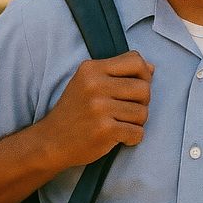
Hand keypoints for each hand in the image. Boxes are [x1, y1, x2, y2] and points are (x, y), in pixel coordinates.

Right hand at [39, 50, 153, 167]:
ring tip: (119, 124)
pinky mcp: (105, 130)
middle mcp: (95, 85)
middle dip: (142, 103)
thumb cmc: (75, 112)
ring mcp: (99, 108)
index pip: (136, 61)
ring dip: (136, 123)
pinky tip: (118, 137)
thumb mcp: (88, 82)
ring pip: (143, 113)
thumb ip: (118, 73)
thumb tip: (151, 68)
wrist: (50, 141)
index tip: (134, 88)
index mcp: (92, 69)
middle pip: (144, 88)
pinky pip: (138, 133)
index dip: (144, 76)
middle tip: (126, 111)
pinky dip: (132, 138)